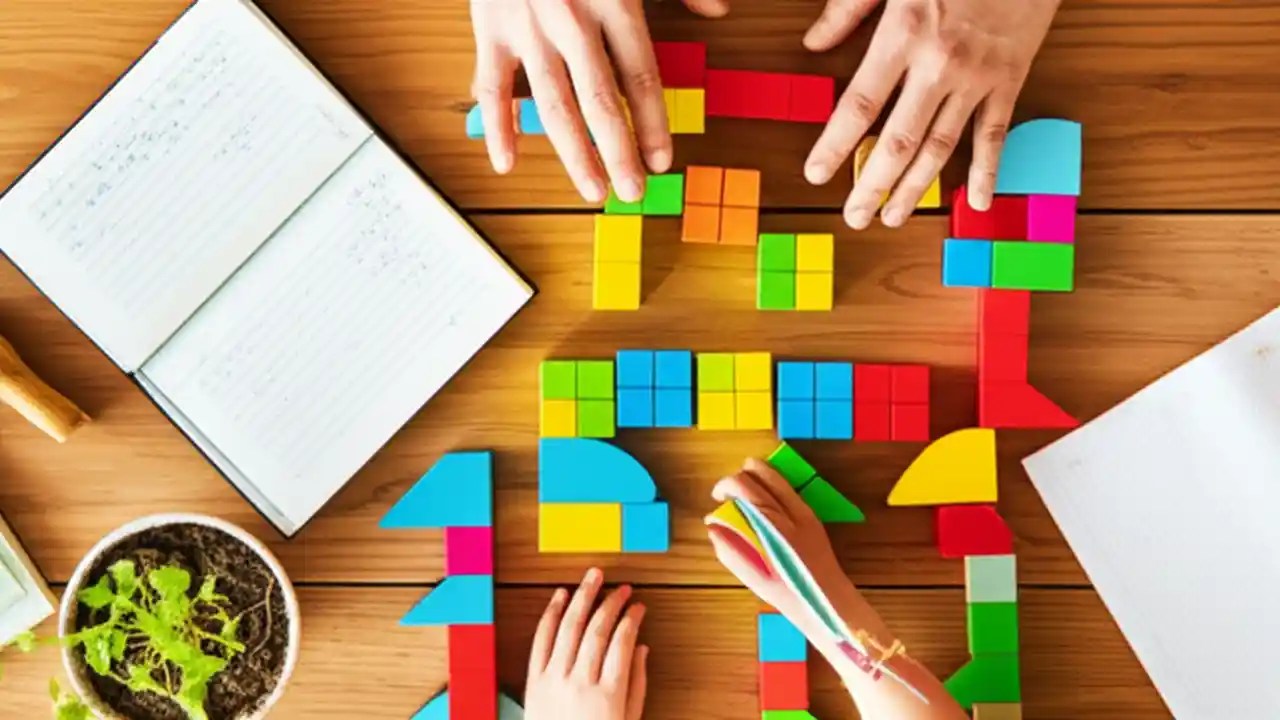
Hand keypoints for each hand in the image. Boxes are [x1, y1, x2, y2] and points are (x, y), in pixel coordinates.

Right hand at [470, 0, 681, 203]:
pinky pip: (490, 86)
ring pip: (551, 102)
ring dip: (572, 153)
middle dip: (617, 152)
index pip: (639, 76)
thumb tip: (719, 9)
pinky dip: (496, 126)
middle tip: (632, 192)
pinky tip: (505, 163)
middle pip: (598, 99)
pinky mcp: (489, 28)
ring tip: (591, 190)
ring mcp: (526, 27)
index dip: (652, 123)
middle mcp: (570, 19)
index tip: (662, 160)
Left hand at [525, 568, 649, 719]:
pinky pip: (541, 640)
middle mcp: (580, 683)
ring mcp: (554, 680)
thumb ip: (636, 684)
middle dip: (612, 603)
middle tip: (622, 587)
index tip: (639, 607)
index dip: (632, 620)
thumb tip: (640, 647)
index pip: (622, 643)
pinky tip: (560, 596)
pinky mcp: (534, 681)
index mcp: (608, 695)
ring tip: (593, 577)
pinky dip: (550, 615)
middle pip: (597, 631)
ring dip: (583, 598)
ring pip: (569, 628)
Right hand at [704, 459, 852, 622]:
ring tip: (742, 488)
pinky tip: (762, 497)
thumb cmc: (788, 595)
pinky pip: (787, 487)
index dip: (725, 486)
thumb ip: (730, 550)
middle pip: (759, 474)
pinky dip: (770, 483)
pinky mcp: (812, 514)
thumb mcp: (753, 579)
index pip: (744, 486)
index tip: (716, 499)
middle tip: (726, 493)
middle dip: (737, 477)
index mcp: (773, 526)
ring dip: (755, 474)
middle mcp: (790, 511)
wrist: (828, 600)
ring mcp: (804, 510)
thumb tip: (713, 527)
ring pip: (776, 475)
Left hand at [801, 0, 1060, 227]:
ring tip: (892, 218)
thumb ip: (848, 7)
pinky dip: (988, 170)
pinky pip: (996, 133)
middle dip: (872, 184)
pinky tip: (978, 201)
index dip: (835, 145)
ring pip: (942, 145)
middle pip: (899, 139)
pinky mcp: (1010, 77)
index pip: (860, 105)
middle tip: (853, 217)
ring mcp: (978, 76)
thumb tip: (813, 43)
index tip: (817, 174)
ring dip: (915, 187)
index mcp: (903, 34)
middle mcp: (939, 64)